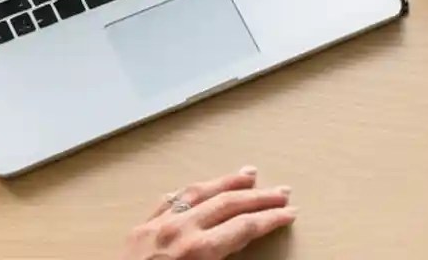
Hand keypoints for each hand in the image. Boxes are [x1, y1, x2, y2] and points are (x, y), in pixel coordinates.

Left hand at [121, 166, 295, 259]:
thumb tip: (243, 242)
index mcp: (198, 252)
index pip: (245, 227)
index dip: (271, 218)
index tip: (289, 212)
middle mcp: (180, 231)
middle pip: (228, 204)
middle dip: (259, 196)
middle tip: (282, 191)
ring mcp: (157, 226)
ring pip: (198, 192)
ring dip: (226, 183)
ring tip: (248, 174)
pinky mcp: (138, 230)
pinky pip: (168, 202)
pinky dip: (187, 193)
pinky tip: (197, 189)